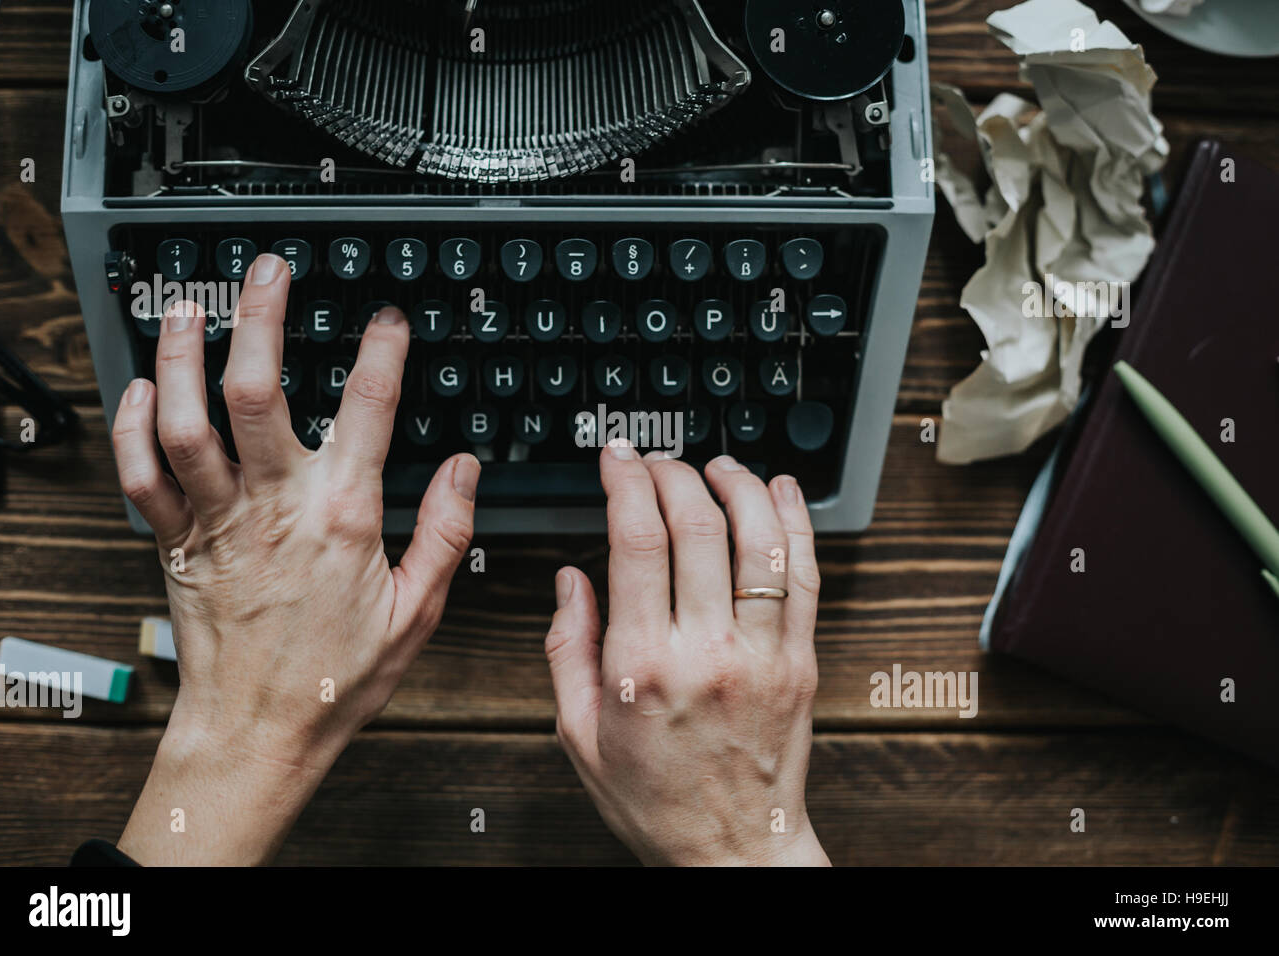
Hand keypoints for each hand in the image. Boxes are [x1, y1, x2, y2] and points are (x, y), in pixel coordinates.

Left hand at [109, 254, 479, 863]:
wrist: (257, 732)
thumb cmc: (334, 679)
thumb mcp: (417, 613)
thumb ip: (447, 533)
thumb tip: (464, 470)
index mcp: (342, 518)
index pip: (368, 410)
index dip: (381, 352)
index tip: (387, 320)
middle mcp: (274, 507)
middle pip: (256, 392)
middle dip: (261, 319)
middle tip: (267, 271)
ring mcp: (218, 521)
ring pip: (186, 421)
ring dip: (183, 357)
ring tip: (191, 307)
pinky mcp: (177, 543)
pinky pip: (141, 475)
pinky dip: (133, 427)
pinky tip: (142, 388)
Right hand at [544, 443, 827, 865]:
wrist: (735, 852)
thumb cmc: (656, 800)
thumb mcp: (580, 734)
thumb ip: (568, 648)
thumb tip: (571, 578)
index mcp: (644, 666)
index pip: (636, 541)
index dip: (625, 481)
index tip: (617, 457)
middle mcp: (708, 651)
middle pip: (697, 525)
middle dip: (673, 472)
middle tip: (656, 459)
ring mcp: (764, 653)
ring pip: (760, 539)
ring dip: (738, 484)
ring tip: (716, 465)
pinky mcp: (802, 661)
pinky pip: (806, 575)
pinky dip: (795, 522)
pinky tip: (779, 490)